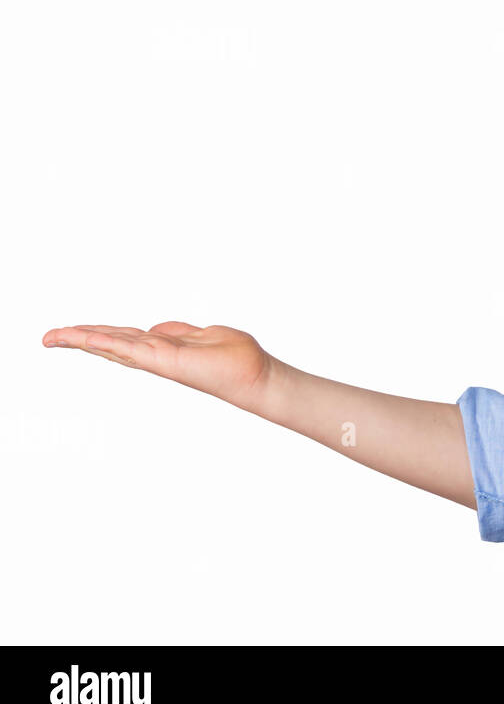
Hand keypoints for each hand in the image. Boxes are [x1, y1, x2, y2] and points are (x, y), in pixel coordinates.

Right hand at [42, 321, 275, 409]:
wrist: (255, 375)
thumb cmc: (236, 358)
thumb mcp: (204, 334)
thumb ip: (178, 331)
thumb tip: (155, 328)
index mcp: (164, 347)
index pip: (124, 339)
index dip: (98, 334)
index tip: (73, 331)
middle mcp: (157, 355)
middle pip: (111, 343)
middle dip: (79, 339)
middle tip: (48, 337)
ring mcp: (158, 358)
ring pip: (113, 345)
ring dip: (82, 339)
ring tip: (52, 337)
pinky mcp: (165, 360)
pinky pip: (129, 348)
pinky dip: (106, 342)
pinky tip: (84, 337)